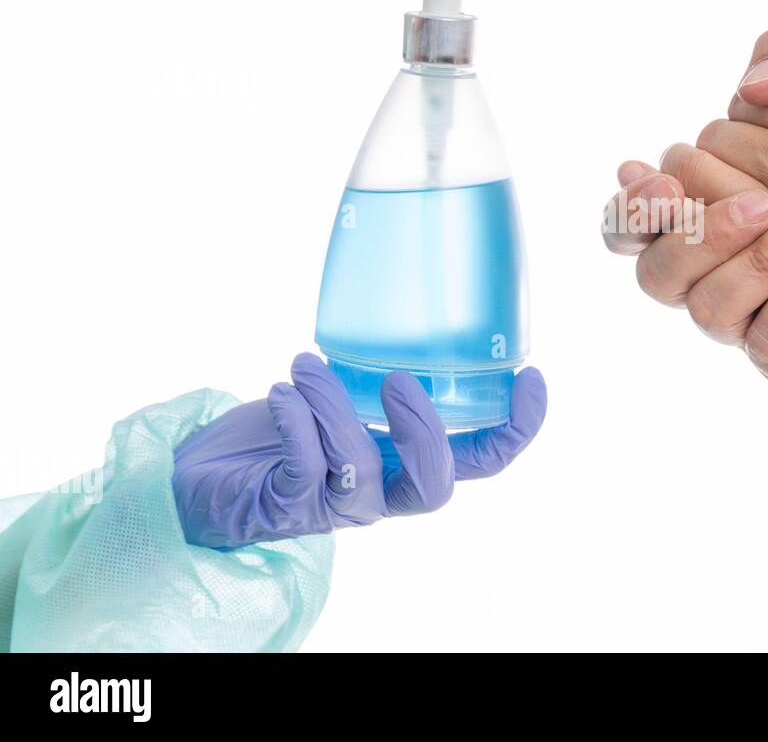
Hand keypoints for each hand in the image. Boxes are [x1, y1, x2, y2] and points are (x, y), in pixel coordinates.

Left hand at [172, 353, 546, 547]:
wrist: (201, 477)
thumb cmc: (280, 428)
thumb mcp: (340, 391)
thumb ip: (373, 365)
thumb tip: (406, 297)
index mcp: (409, 463)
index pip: (483, 460)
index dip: (517, 427)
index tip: (529, 375)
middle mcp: (381, 492)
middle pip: (435, 488)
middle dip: (425, 430)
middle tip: (397, 378)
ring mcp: (332, 506)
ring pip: (362, 471)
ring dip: (337, 408)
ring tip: (306, 365)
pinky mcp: (284, 507)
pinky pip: (305, 470)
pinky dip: (297, 422)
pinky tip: (282, 389)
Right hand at [602, 152, 767, 386]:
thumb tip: (755, 76)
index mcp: (720, 203)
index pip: (645, 211)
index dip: (638, 201)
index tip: (661, 179)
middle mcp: (726, 265)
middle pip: (657, 267)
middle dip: (693, 232)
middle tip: (758, 202)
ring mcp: (759, 314)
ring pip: (705, 309)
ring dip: (749, 264)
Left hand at [694, 13, 767, 380]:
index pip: (748, 95)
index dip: (758, 110)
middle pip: (715, 141)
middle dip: (729, 153)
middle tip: (758, 174)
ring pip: (701, 194)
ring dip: (711, 198)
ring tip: (742, 213)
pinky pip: (716, 259)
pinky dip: (720, 252)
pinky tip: (745, 257)